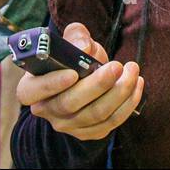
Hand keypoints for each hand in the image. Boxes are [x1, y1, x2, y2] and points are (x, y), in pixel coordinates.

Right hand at [16, 22, 143, 141]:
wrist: (83, 76)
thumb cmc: (72, 56)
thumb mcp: (71, 40)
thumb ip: (76, 37)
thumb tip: (84, 49)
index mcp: (32, 88)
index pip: (33, 91)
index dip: (52, 84)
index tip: (73, 73)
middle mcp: (47, 110)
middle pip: (70, 104)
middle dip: (97, 85)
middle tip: (117, 66)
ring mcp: (68, 125)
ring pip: (95, 114)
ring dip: (119, 93)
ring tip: (132, 70)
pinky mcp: (89, 132)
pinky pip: (111, 122)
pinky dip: (128, 104)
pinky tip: (137, 84)